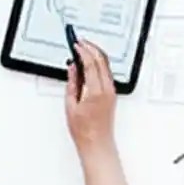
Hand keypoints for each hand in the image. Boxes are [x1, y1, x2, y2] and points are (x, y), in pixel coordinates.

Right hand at [65, 40, 118, 158]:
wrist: (97, 143)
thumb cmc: (84, 130)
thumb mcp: (70, 104)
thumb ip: (72, 82)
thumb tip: (72, 67)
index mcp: (95, 91)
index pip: (91, 63)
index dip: (83, 51)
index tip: (76, 44)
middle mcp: (107, 89)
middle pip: (102, 60)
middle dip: (91, 47)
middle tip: (80, 42)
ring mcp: (111, 91)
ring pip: (106, 65)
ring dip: (95, 54)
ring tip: (83, 49)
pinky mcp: (112, 93)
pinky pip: (107, 72)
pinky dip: (98, 63)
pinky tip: (90, 62)